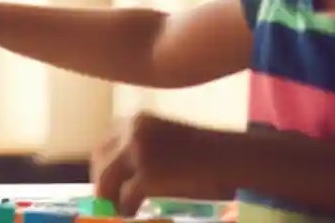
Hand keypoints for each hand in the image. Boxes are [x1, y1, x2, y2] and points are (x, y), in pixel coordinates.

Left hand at [93, 113, 230, 214]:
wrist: (235, 158)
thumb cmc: (208, 154)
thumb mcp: (167, 144)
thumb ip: (142, 154)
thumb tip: (122, 180)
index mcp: (137, 121)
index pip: (103, 145)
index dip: (101, 168)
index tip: (106, 184)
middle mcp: (132, 130)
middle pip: (100, 161)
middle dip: (102, 184)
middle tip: (109, 203)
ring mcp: (139, 150)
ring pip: (107, 179)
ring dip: (109, 198)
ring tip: (118, 211)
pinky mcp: (149, 173)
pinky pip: (126, 196)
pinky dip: (126, 208)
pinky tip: (132, 215)